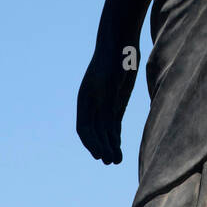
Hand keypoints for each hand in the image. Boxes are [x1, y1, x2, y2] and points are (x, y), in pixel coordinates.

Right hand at [76, 42, 136, 164]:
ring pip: (106, 131)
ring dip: (110, 146)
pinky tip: (118, 149)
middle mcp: (93, 105)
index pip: (84, 128)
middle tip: (110, 161)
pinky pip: (114, 125)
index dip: (91, 143)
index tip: (99, 155)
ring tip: (117, 161)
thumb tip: (106, 131)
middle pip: (95, 133)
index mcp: (85, 100)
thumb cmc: (113, 61)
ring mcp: (105, 104)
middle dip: (102, 147)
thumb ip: (106, 105)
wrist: (122, 44)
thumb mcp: (109, 84)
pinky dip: (116, 138)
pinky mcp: (117, 103)